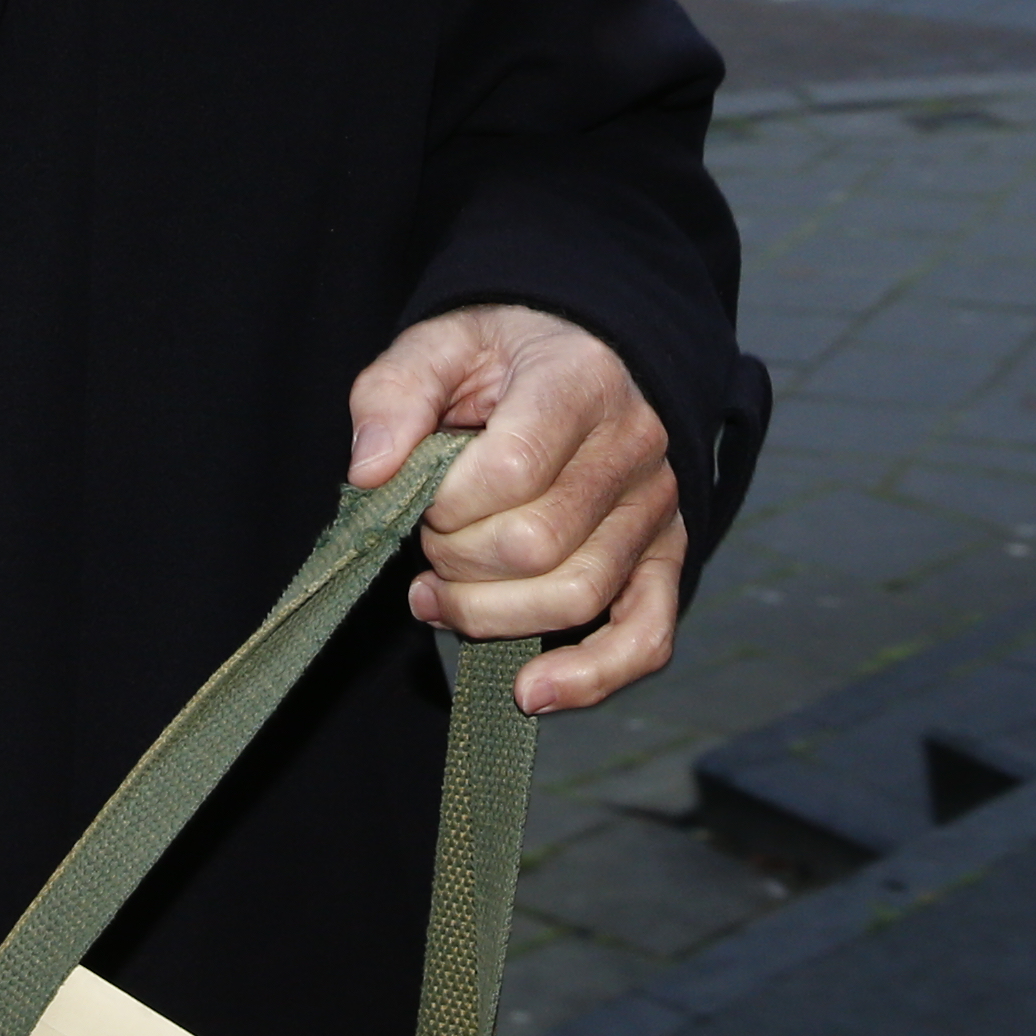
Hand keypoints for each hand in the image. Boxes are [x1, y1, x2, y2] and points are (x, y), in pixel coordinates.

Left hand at [344, 306, 685, 714]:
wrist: (581, 354)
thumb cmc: (503, 356)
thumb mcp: (440, 344)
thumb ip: (395, 395)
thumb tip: (371, 473)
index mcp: (581, 381)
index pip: (513, 470)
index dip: (446, 503)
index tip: (419, 494)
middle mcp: (635, 446)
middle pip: (538, 546)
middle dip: (456, 559)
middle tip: (428, 539)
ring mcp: (656, 508)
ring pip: (575, 597)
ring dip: (488, 615)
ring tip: (438, 597)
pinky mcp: (664, 557)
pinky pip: (645, 637)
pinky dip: (590, 678)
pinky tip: (529, 691)